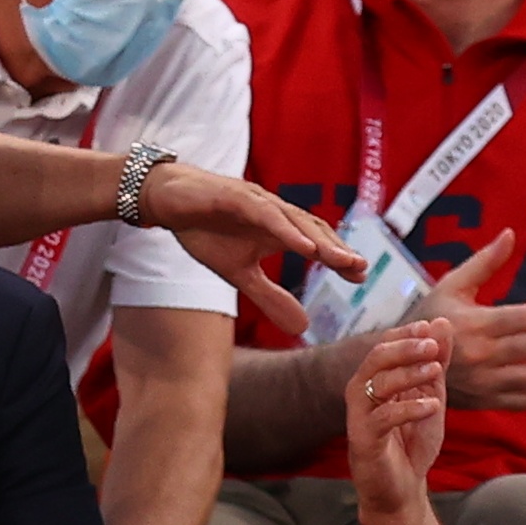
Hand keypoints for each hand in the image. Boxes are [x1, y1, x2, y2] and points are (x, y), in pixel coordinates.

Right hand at [136, 165, 367, 335]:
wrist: (164, 199)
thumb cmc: (204, 230)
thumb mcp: (239, 273)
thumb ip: (270, 297)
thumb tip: (302, 328)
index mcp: (279, 230)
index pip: (317, 244)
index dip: (340, 259)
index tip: (361, 278)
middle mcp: (275, 214)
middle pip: (315, 231)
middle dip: (338, 250)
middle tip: (360, 269)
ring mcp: (258, 202)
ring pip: (295, 221)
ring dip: (319, 240)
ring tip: (341, 259)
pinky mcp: (236, 196)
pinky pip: (266, 214)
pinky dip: (286, 229)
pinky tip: (303, 246)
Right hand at [347, 319, 450, 516]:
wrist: (403, 490)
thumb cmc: (412, 442)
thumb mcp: (432, 397)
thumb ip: (435, 364)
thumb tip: (441, 323)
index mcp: (376, 382)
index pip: (384, 347)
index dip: (405, 334)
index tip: (429, 327)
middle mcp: (362, 396)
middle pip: (375, 360)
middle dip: (405, 348)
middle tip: (432, 345)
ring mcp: (360, 419)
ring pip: (375, 385)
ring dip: (408, 374)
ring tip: (436, 371)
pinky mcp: (364, 443)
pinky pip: (382, 419)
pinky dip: (408, 409)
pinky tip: (432, 407)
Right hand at [411, 230, 525, 409]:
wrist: (403, 362)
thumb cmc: (431, 317)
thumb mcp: (451, 285)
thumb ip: (484, 262)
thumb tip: (510, 233)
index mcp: (472, 324)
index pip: (523, 318)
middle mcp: (480, 356)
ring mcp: (484, 383)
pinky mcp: (487, 401)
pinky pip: (525, 400)